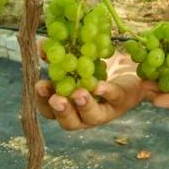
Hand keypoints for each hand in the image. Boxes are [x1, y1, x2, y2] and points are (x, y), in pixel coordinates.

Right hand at [36, 53, 151, 130]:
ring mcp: (104, 110)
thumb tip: (41, 46)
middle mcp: (84, 114)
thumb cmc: (96, 68)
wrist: (128, 70)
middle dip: (62, 111)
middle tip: (57, 100)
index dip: (43, 101)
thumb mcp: (75, 58)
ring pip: (92, 117)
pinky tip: (100, 86)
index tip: (39, 85)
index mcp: (69, 105)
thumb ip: (57, 55)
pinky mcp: (122, 100)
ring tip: (79, 93)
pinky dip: (107, 92)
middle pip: (69, 122)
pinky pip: (114, 98)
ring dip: (84, 106)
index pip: (50, 111)